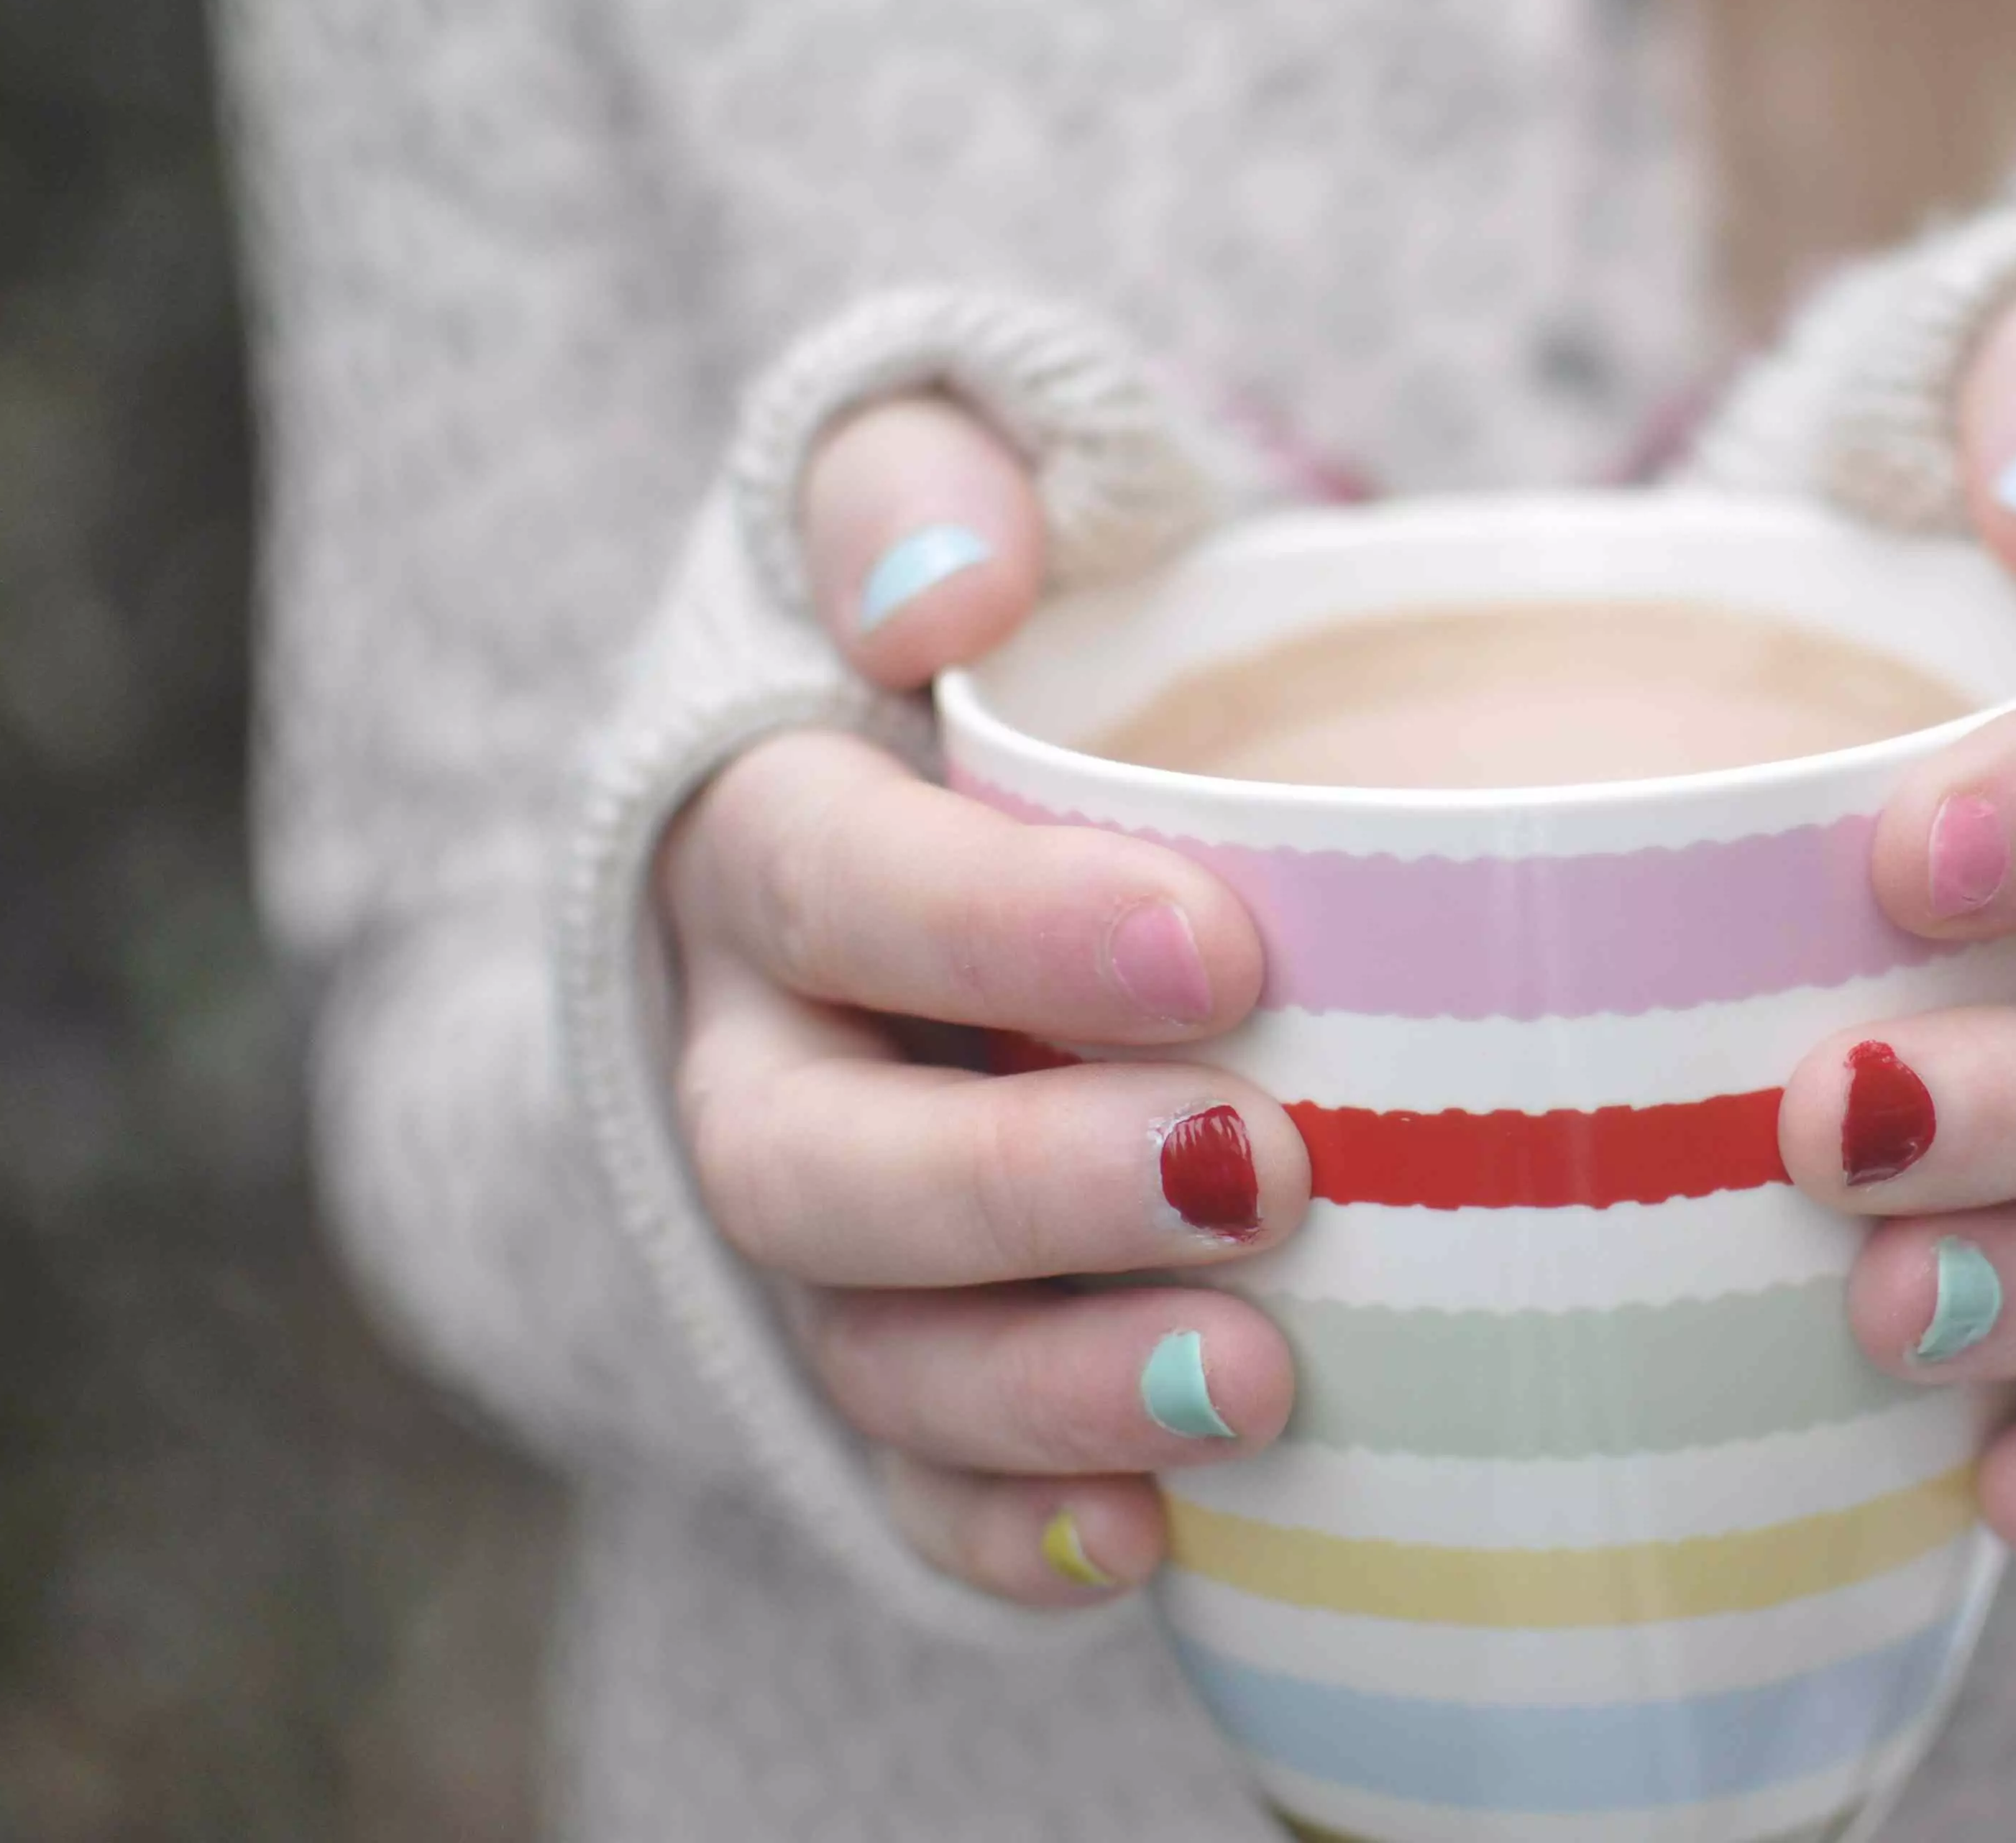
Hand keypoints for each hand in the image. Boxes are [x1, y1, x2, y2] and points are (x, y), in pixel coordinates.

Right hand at [658, 397, 1305, 1607]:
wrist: (955, 830)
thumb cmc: (994, 653)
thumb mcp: (939, 490)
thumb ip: (921, 476)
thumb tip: (943, 582)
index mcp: (756, 834)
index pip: (832, 881)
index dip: (1004, 931)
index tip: (1231, 953)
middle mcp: (750, 1049)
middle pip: (811, 1162)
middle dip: (1027, 1186)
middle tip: (1266, 1175)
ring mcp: (810, 1229)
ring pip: (863, 1347)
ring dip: (1050, 1382)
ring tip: (1260, 1381)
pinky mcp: (881, 1354)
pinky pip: (903, 1477)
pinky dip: (1007, 1523)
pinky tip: (1151, 1538)